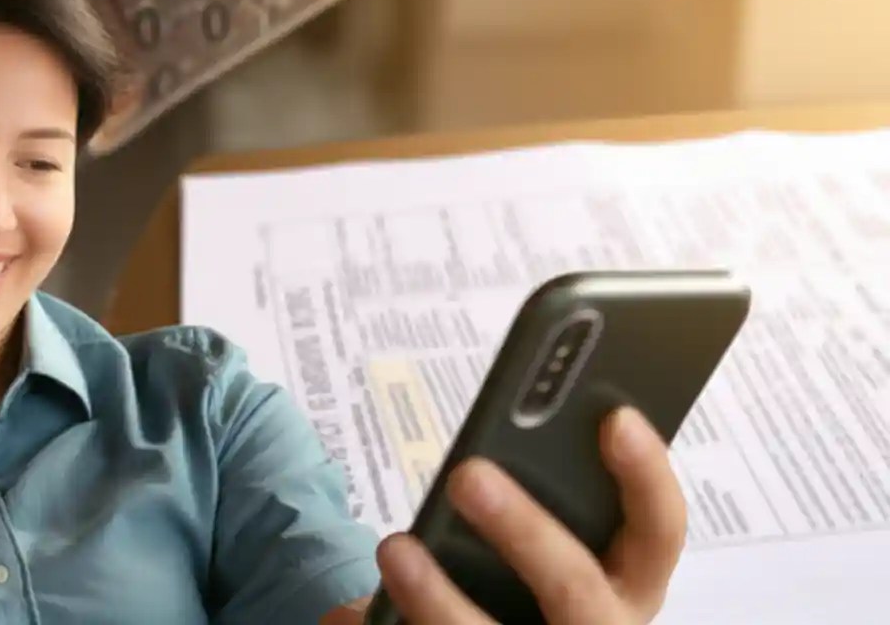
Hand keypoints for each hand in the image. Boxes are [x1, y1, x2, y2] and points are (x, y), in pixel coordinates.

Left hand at [322, 407, 685, 623]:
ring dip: (440, 596)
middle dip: (525, 530)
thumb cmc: (519, 578)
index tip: (616, 416)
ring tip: (394, 548)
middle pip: (576, 589)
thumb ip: (541, 492)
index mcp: (628, 585)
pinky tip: (359, 610)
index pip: (661, 532)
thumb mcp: (542, 538)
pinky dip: (397, 623)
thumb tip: (492, 445)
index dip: (647, 476)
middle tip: (467, 474)